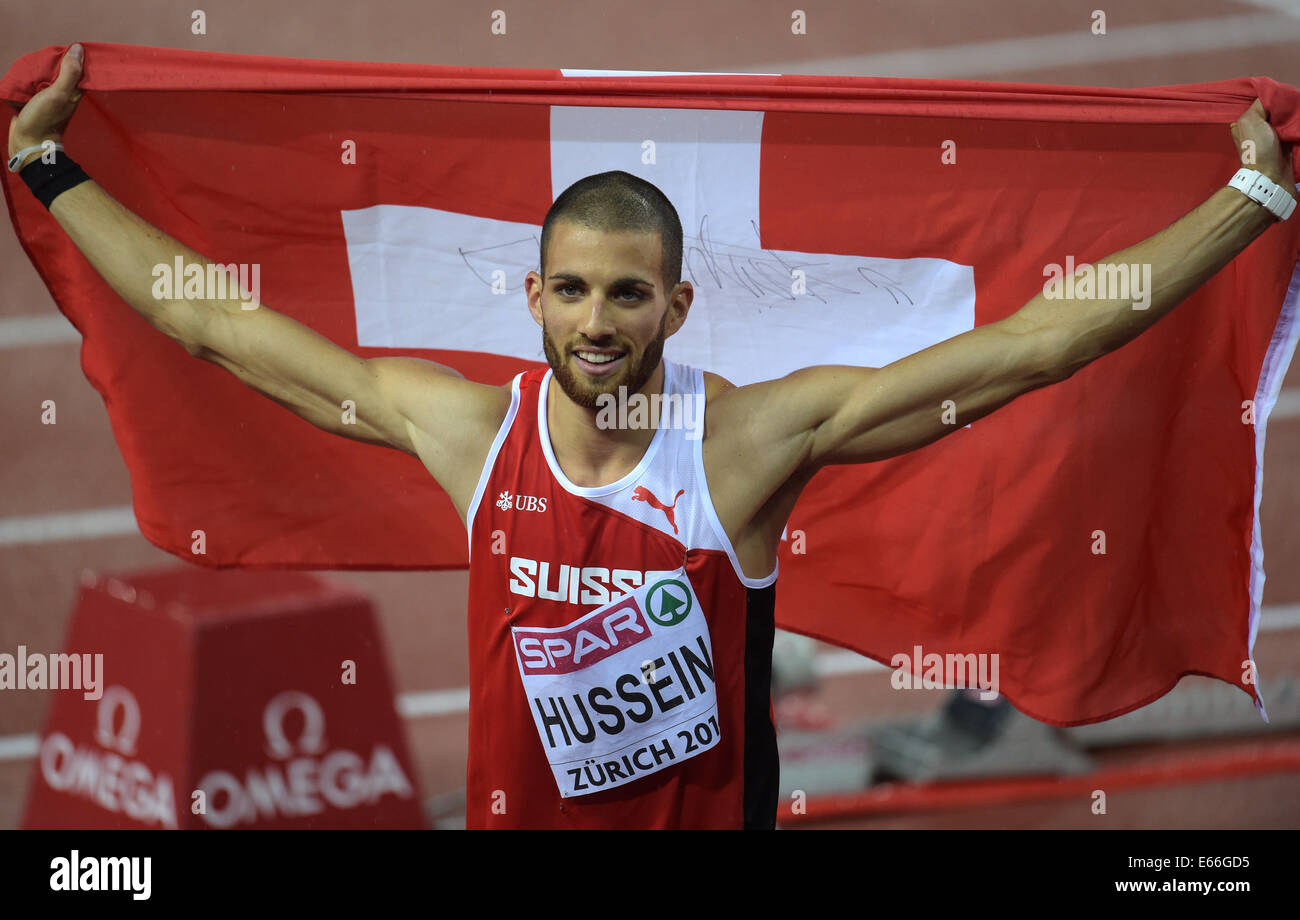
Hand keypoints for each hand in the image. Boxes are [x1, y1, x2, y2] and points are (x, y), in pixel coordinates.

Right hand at [6, 43, 84, 167]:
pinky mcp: (32, 99)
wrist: (27, 143)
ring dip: (32, 71)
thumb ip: (70, 73)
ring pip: (40, 74)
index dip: (67, 56)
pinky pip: (28, 83)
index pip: (75, 66)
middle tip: (36, 65)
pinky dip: (23, 80)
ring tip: (26, 73)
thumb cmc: (45, 120)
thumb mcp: (59, 94)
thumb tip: (78, 49)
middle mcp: (62, 91)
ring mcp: (46, 95)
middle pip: (55, 67)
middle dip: (45, 63)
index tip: (56, 52)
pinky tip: (20, 79)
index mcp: (74, 90)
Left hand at [1231, 97, 1295, 197]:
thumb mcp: (1250, 120)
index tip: (1286, 93)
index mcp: (1250, 121)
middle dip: (1290, 105)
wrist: (1270, 178)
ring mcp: (1277, 137)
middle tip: (1297, 102)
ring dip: (1297, 115)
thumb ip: (1260, 104)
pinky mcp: (1290, 145)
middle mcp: (1262, 128)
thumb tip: (1274, 93)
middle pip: (1280, 109)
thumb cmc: (1257, 149)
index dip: (1276, 96)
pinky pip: (1297, 130)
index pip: (1265, 101)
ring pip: (1291, 118)